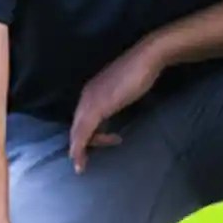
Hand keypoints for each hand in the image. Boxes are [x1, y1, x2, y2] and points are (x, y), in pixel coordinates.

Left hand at [68, 41, 166, 173]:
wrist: (146, 59)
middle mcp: (86, 96)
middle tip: (80, 164)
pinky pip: (84, 130)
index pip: (81, 119)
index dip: (82, 136)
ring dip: (78, 149)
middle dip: (77, 146)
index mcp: (90, 93)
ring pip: (77, 130)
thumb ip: (113, 104)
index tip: (86, 151)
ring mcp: (91, 100)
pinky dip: (80, 145)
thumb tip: (111, 117)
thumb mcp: (121, 94)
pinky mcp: (98, 105)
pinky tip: (82, 155)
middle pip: (76, 126)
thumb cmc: (138, 74)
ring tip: (81, 164)